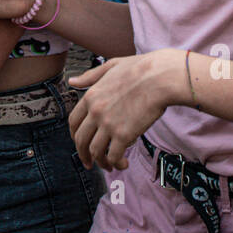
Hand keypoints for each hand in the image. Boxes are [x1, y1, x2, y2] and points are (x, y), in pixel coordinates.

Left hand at [68, 50, 184, 170]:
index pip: (73, 122)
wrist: (160, 77)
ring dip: (101, 162)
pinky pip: (113, 156)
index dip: (75, 136)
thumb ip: (90, 76)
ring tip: (110, 166)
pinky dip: (116, 163)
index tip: (80, 143)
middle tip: (89, 163)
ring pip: (95, 151)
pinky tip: (123, 163)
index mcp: (91, 96)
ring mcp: (108, 124)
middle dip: (83, 155)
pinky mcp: (124, 134)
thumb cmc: (140, 69)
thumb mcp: (110, 66)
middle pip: (81, 140)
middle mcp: (95, 112)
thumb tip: (72, 81)